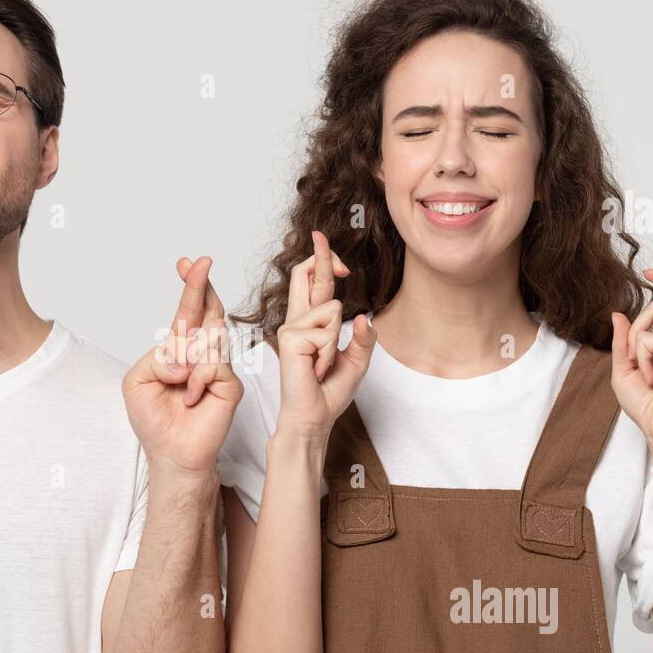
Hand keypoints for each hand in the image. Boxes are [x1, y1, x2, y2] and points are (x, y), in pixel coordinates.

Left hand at [122, 256, 243, 476]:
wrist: (171, 454)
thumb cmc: (155, 421)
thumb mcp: (137, 382)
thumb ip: (156, 358)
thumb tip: (185, 352)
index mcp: (179, 350)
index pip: (186, 313)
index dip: (189, 287)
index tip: (185, 263)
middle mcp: (202, 354)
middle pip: (207, 311)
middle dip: (201, 286)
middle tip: (200, 262)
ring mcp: (219, 368)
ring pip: (208, 338)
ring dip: (186, 357)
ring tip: (179, 384)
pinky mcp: (230, 384)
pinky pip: (212, 365)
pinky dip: (195, 380)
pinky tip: (191, 398)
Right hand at [275, 230, 375, 440]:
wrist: (314, 417)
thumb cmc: (328, 392)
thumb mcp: (357, 361)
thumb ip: (362, 338)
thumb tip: (362, 316)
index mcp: (308, 322)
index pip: (311, 282)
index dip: (321, 260)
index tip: (322, 240)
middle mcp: (295, 320)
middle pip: (305, 273)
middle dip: (320, 254)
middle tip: (319, 234)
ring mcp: (290, 328)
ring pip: (332, 310)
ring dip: (336, 340)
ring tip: (322, 363)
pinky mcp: (290, 339)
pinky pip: (326, 332)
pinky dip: (329, 352)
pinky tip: (316, 369)